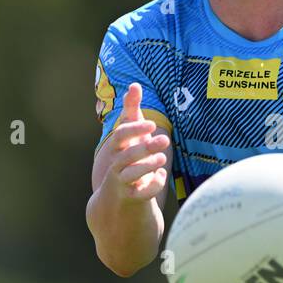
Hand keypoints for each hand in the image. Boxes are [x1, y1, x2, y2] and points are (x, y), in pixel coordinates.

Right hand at [102, 82, 170, 201]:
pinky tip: (161, 176)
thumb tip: (134, 85)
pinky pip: (141, 194)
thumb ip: (131, 110)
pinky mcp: (132, 197)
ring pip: (131, 175)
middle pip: (126, 156)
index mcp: (117, 147)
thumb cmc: (127, 156)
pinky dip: (153, 186)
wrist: (119, 195)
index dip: (134, 129)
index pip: (120, 136)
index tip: (151, 124)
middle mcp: (117, 164)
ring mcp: (123, 182)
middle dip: (145, 147)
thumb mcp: (130, 134)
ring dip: (147, 166)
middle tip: (165, 139)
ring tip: (163, 158)